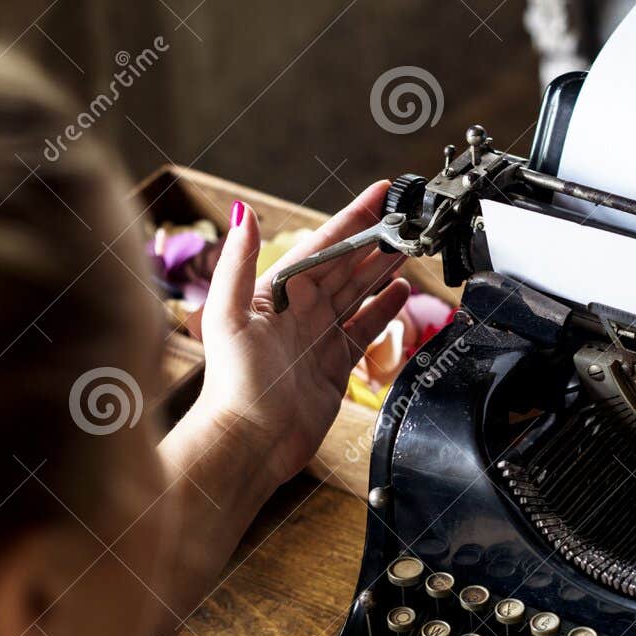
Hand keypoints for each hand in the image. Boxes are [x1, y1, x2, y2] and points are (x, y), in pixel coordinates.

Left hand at [189, 181, 411, 484]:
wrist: (252, 442)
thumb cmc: (234, 384)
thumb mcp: (228, 314)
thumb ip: (238, 261)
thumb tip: (241, 212)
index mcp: (278, 292)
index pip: (323, 244)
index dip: (352, 218)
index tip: (379, 194)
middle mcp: (300, 311)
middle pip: (347, 264)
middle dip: (375, 239)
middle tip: (406, 217)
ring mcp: (319, 337)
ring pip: (359, 292)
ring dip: (383, 268)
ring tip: (407, 246)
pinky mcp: (335, 365)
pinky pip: (365, 329)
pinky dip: (384, 309)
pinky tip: (400, 291)